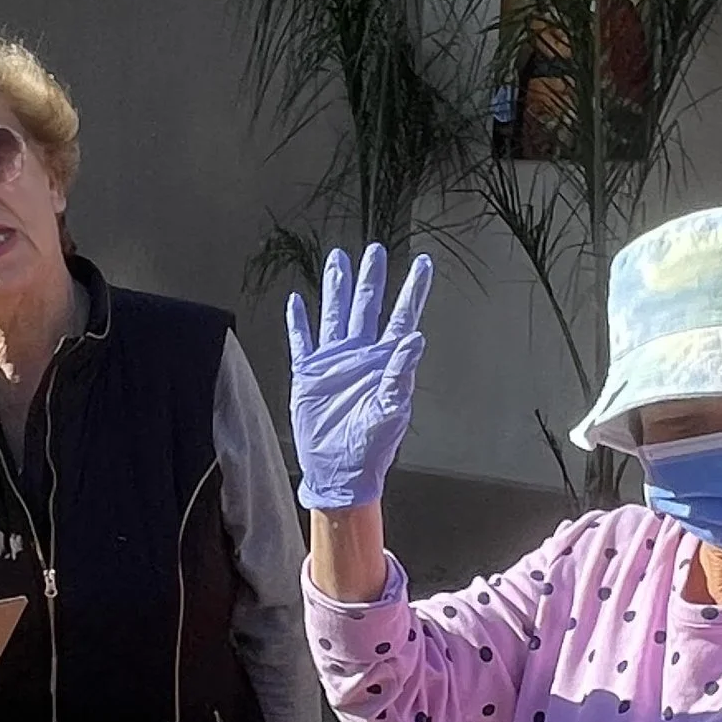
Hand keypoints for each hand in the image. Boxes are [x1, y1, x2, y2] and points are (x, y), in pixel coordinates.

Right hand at [286, 246, 431, 511]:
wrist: (337, 470)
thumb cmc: (370, 447)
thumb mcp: (391, 410)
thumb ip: (400, 373)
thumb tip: (416, 337)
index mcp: (384, 362)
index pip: (401, 317)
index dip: (412, 291)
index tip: (424, 264)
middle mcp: (360, 356)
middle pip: (365, 307)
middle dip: (370, 279)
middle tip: (375, 250)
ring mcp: (333, 363)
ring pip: (334, 315)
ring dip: (336, 288)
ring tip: (337, 259)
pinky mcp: (308, 375)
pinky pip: (302, 341)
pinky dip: (298, 322)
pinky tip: (297, 302)